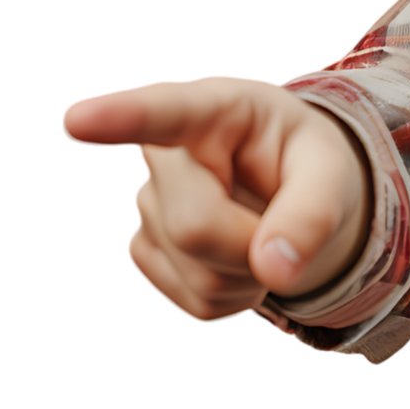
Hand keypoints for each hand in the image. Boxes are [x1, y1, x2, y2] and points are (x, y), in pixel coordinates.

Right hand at [63, 74, 373, 322]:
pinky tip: (240, 258)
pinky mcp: (145, 252)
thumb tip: (273, 270)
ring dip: (250, 274)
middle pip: (195, 227)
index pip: (163, 112)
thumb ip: (313, 213)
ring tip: (261, 232)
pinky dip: (236, 296)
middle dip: (252, 244)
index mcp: (215, 108)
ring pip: (200, 274)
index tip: (76, 120)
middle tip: (280, 222)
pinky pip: (198, 301)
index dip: (118, 117)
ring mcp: (146, 204)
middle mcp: (164, 151)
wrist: (292, 193)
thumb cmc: (307, 166)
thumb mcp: (333, 174)